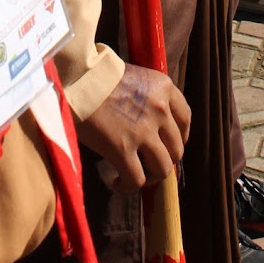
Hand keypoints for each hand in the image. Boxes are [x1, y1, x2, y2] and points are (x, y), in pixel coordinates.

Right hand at [76, 64, 190, 191]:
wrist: (77, 79)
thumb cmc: (99, 76)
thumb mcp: (136, 78)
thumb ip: (149, 98)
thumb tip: (151, 124)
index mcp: (163, 88)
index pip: (185, 118)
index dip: (180, 137)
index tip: (168, 145)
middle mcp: (160, 110)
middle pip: (177, 148)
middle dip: (165, 160)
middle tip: (149, 164)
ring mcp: (144, 131)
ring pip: (162, 168)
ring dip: (151, 177)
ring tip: (136, 176)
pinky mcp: (123, 148)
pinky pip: (136, 179)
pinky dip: (128, 186)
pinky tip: (117, 182)